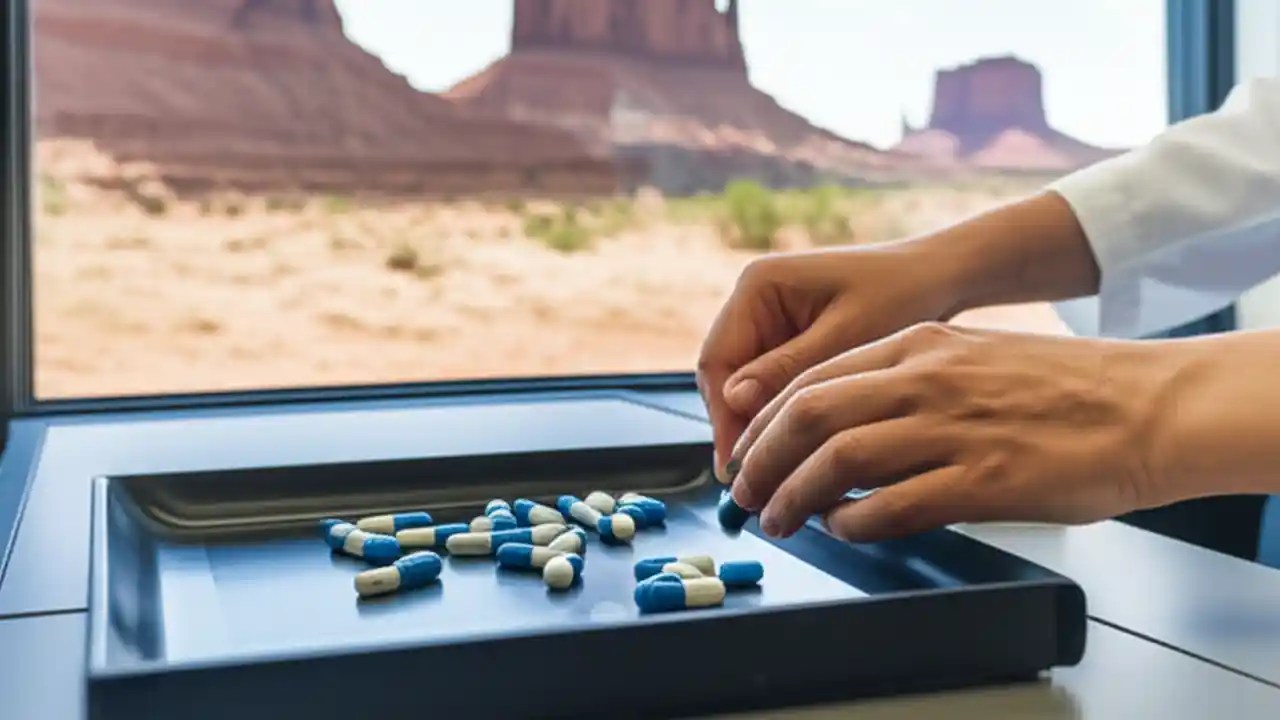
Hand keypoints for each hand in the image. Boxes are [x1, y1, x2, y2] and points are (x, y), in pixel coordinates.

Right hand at [696, 192, 1099, 481]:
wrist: (943, 274)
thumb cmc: (903, 292)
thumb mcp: (848, 335)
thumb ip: (791, 367)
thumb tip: (737, 400)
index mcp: (759, 286)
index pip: (718, 362)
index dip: (722, 419)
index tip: (736, 468)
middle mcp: (756, 302)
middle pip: (727, 378)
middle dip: (740, 430)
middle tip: (755, 486)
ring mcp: (772, 321)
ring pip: (748, 387)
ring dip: (763, 428)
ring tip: (779, 477)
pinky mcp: (792, 338)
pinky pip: (775, 385)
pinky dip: (785, 418)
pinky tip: (802, 451)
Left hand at [727, 322, 1193, 541]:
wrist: (1149, 407)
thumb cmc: (1066, 388)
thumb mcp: (973, 357)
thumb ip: (910, 380)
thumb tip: (848, 423)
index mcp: (920, 344)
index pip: (813, 379)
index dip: (766, 421)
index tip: (750, 451)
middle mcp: (926, 379)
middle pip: (809, 415)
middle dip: (763, 458)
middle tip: (746, 493)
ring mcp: (953, 428)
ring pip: (837, 460)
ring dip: (794, 495)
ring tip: (779, 520)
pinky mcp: (983, 479)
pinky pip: (891, 506)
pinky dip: (852, 523)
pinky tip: (843, 531)